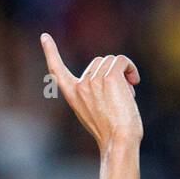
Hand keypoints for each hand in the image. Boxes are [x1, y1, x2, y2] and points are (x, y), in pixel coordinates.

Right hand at [41, 34, 142, 149]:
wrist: (119, 141)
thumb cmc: (112, 133)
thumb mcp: (94, 113)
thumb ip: (93, 94)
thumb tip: (111, 75)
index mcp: (73, 96)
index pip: (57, 71)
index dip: (50, 53)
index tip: (44, 37)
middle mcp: (80, 86)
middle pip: (98, 62)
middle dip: (112, 73)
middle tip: (121, 96)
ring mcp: (94, 80)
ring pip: (112, 61)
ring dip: (124, 73)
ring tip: (128, 94)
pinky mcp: (109, 77)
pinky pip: (122, 61)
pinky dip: (130, 68)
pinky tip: (134, 81)